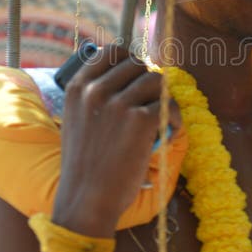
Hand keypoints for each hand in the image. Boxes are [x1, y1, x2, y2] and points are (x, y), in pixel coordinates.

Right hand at [52, 45, 177, 236]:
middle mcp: (96, 90)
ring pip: (157, 82)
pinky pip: (168, 106)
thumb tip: (128, 72)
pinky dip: (174, 119)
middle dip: (149, 82)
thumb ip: (94, 95)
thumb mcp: (77, 120)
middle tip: (150, 105)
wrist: (86, 200)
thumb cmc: (85, 164)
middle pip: (139, 64)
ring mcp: (118, 103)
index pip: (113, 50)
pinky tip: (167, 133)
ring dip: (163, 99)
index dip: (130, 61)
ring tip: (160, 120)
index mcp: (77, 86)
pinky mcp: (140, 120)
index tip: (137, 78)